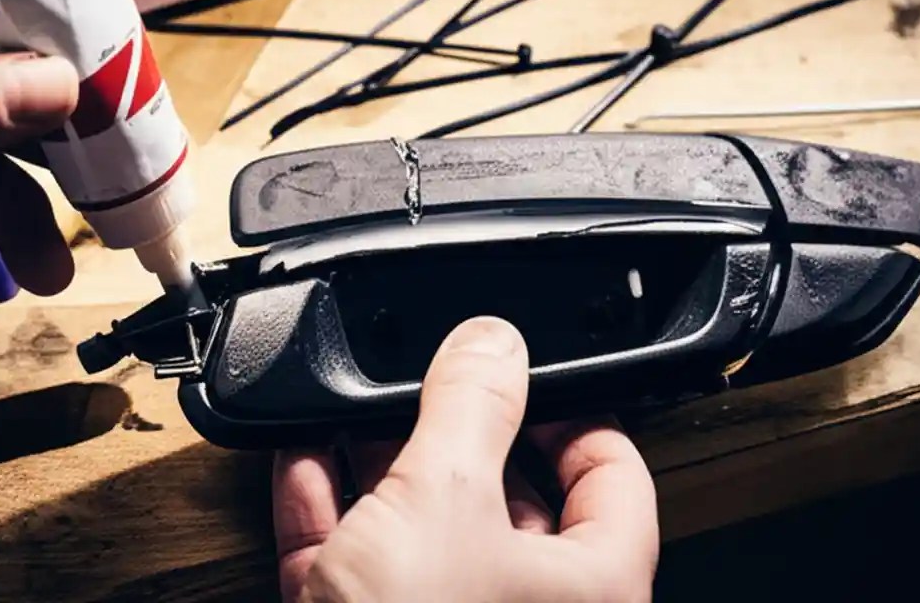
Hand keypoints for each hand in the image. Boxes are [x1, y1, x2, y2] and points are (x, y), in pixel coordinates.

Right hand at [272, 317, 659, 602]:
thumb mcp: (444, 498)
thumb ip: (473, 405)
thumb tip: (494, 342)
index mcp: (589, 587)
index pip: (613, 478)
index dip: (575, 413)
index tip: (528, 374)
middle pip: (507, 500)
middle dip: (456, 433)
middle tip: (429, 382)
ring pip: (423, 532)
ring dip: (383, 465)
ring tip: (357, 409)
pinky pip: (358, 565)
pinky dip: (331, 511)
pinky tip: (305, 459)